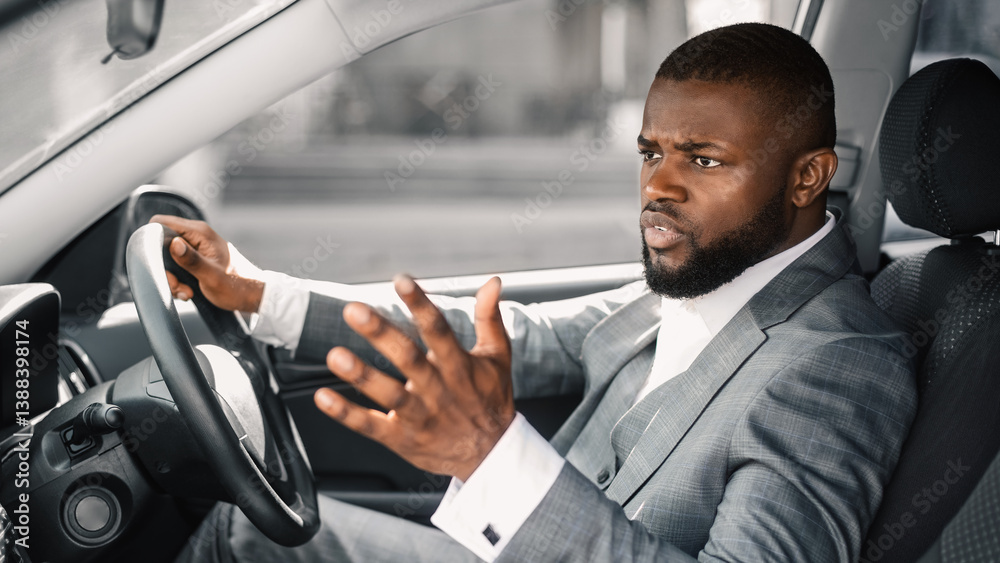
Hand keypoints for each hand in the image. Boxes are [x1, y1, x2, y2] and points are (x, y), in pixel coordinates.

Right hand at [148, 215, 264, 312]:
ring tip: (187, 292)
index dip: (153, 242)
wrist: (254, 296)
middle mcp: (197, 235)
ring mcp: (196, 247)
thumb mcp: (212, 277)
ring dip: (172, 279)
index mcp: (200, 233)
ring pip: (167, 259)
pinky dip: (179, 281)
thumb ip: (191, 260)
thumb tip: (173, 243)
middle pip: (161, 244)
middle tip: (178, 285)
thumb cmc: (238, 287)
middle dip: (164, 268)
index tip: (162, 265)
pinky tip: (189, 292)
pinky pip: (177, 267)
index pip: (160, 222)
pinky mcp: (196, 259)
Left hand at [313, 275, 514, 481]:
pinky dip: (346, 413)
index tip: (402, 281)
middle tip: (355, 310)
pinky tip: (324, 397)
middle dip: (380, 333)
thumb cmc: (491, 400)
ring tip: (335, 355)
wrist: (492, 456)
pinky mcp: (402, 438)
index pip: (439, 330)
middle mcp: (438, 390)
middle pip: (407, 358)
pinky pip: (371, 426)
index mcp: (459, 366)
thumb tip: (493, 282)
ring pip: (387, 394)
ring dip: (361, 374)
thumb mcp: (497, 357)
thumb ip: (489, 318)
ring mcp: (419, 416)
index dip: (420, 305)